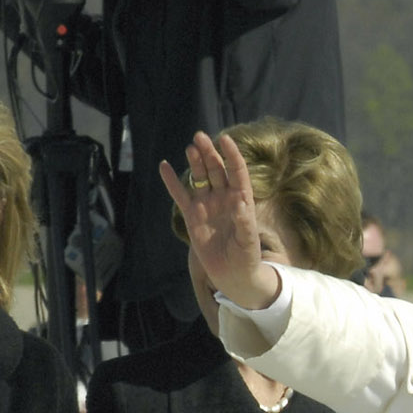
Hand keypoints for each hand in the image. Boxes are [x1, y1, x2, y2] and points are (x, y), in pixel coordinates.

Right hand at [159, 132, 280, 313]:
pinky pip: (180, 195)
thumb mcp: (248, 242)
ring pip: (199, 178)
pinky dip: (171, 182)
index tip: (225, 139)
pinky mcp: (191, 215)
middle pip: (216, 169)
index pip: (237, 171)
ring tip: (190, 148)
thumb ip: (245, 222)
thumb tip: (239, 202)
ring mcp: (207, 205)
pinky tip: (164, 166)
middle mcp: (224, 198)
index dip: (231, 155)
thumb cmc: (246, 257)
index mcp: (241, 199)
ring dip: (195, 163)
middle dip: (209, 153)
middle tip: (200, 137)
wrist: (233, 275)